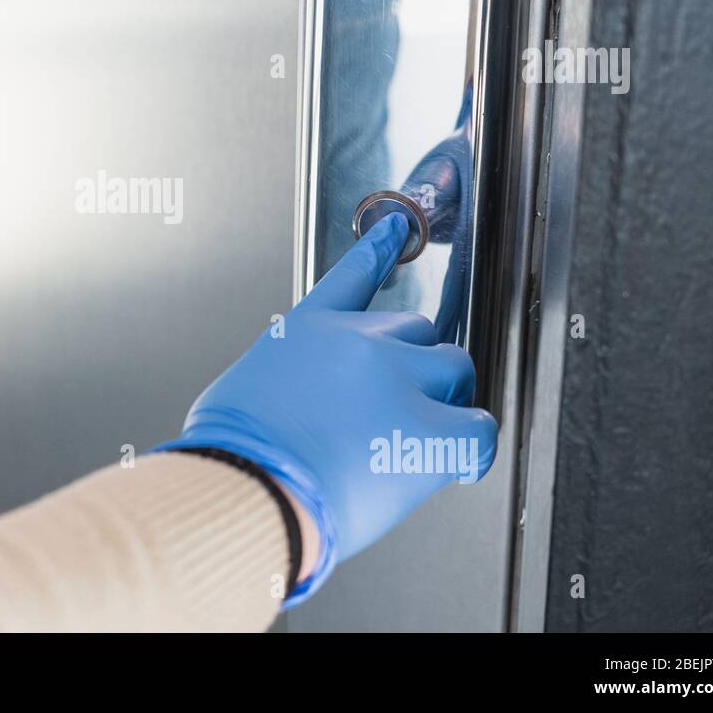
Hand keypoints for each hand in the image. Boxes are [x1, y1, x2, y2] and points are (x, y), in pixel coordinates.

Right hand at [156, 212, 497, 605]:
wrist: (250, 485)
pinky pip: (477, 429)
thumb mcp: (240, 395)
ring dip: (448, 398)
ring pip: (455, 369)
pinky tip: (456, 463)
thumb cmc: (235, 452)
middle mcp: (360, 344)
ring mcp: (400, 381)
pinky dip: (472, 448)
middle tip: (403, 405)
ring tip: (427, 433)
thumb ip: (282, 387)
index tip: (395, 227)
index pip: (354, 276)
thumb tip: (293, 413)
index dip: (379, 248)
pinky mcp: (429, 431)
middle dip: (415, 365)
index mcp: (309, 331)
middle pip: (418, 331)